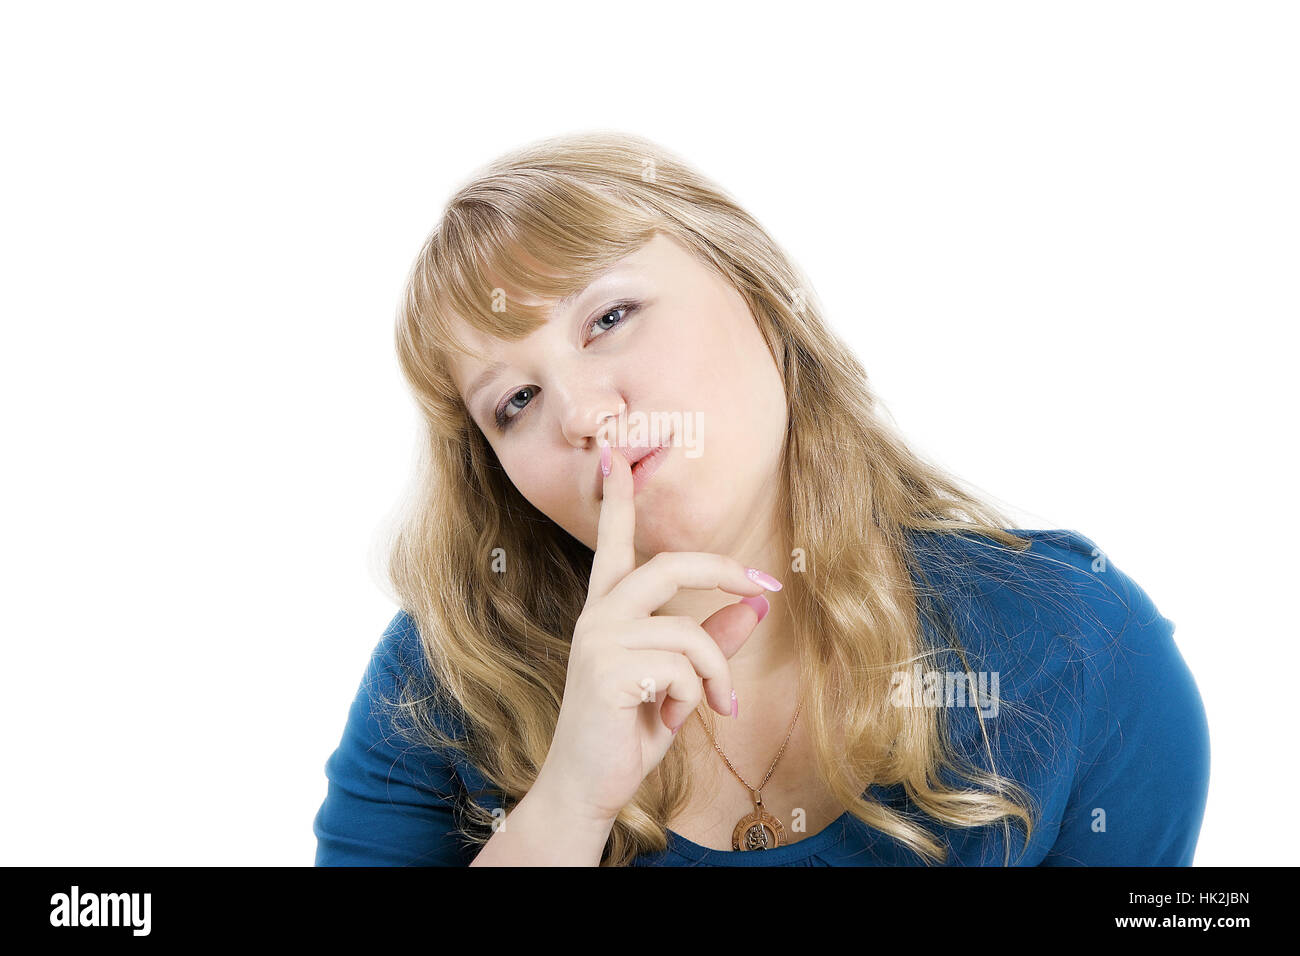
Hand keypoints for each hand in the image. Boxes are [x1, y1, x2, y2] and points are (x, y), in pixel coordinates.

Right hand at [534, 437, 781, 827]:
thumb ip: (712, 641)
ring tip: (715, 707)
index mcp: (607, 612)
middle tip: (769, 583)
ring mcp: (599, 641)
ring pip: (690, 632)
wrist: (586, 788)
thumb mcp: (679, 683)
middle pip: (670, 565)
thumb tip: (756, 602)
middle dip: (724, 569)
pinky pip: (685, 669)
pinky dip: (696, 699)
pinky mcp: (608, 671)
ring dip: (717, 673)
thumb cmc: (628, 731)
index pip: (613, 543)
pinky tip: (670, 721)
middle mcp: (597, 617)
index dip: (618, 499)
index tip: (616, 455)